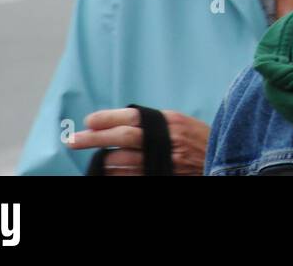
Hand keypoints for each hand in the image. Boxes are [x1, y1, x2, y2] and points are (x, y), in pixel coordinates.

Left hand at [68, 107, 209, 175]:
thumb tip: (118, 121)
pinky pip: (129, 176)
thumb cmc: (197, 140)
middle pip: (122, 136)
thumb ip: (153, 121)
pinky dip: (115, 173)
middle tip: (73, 140)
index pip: (132, 115)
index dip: (108, 117)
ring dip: (104, 159)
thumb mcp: (180, 122)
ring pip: (121, 160)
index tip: (89, 120)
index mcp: (169, 121)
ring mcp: (162, 161)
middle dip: (94, 138)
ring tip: (97, 158)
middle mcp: (165, 139)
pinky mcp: (160, 176)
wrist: (218, 160)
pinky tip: (109, 170)